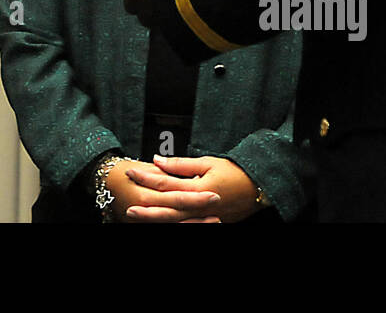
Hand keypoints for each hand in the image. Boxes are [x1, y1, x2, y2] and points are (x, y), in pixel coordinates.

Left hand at [123, 154, 259, 222]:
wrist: (258, 189)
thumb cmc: (234, 172)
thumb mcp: (207, 163)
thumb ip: (181, 165)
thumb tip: (157, 160)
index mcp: (198, 189)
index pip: (166, 184)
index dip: (147, 178)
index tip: (131, 172)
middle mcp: (199, 207)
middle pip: (167, 208)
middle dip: (146, 205)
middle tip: (126, 203)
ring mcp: (204, 218)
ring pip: (175, 221)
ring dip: (155, 219)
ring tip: (137, 216)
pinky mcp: (208, 222)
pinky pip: (187, 226)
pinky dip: (172, 224)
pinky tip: (160, 222)